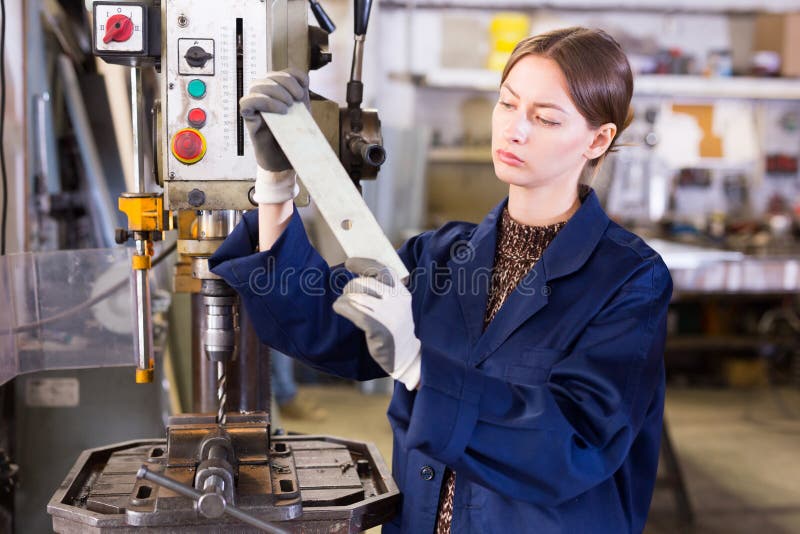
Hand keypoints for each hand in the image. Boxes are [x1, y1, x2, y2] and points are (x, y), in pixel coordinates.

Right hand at [240, 68, 309, 203]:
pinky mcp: (249, 118)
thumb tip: (304, 79)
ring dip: (275, 91)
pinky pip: (247, 102)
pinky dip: (264, 102)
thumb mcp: (302, 113)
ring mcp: (255, 106)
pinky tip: (279, 111)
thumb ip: (302, 95)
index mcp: (278, 92)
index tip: (303, 89)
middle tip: (296, 100)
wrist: (286, 160)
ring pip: (257, 85)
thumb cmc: (293, 137)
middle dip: (286, 82)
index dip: (293, 75)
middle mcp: (264, 96)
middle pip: (269, 75)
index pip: (283, 72)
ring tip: (288, 106)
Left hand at [333, 258, 420, 389]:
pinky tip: (340, 308)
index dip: (364, 264)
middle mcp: (396, 300)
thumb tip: (361, 271)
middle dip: (351, 287)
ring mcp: (387, 314)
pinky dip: (341, 307)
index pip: (382, 269)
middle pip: (364, 282)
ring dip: (345, 298)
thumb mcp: (397, 304)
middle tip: (348, 294)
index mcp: (402, 292)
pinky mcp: (377, 328)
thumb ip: (385, 290)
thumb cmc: (395, 327)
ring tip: (346, 305)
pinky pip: (351, 310)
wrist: (405, 355)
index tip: (350, 263)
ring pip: (355, 295)